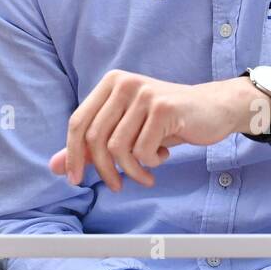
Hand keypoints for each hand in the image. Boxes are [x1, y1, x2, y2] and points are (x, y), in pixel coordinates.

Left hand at [48, 71, 242, 191]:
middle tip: (117, 185)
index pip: (78, 122)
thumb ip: (91, 146)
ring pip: (118, 148)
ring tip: (146, 173)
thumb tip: (56, 166)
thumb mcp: (127, 130)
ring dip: (131, 170)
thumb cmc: (167, 121)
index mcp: (111, 83)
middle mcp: (124, 83)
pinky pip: (143, 150)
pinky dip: (151, 163)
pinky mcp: (163, 108)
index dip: (73, 154)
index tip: (75, 180)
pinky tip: (163, 156)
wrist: (214, 108)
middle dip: (103, 170)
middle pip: (95, 138)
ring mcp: (143, 93)